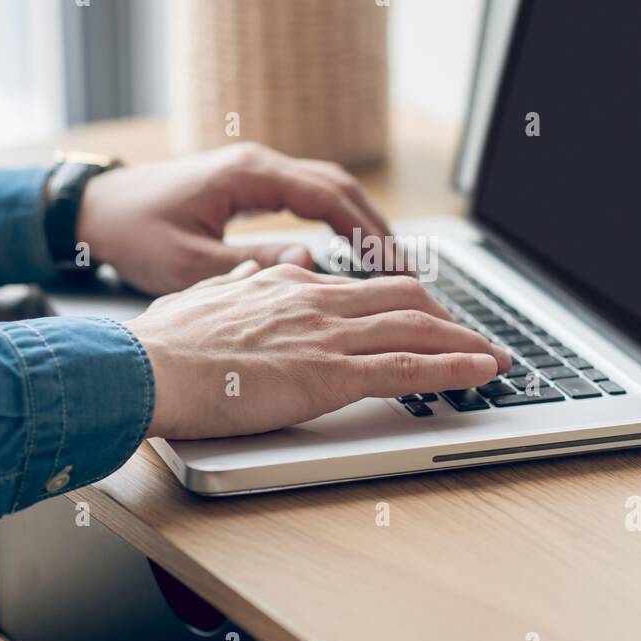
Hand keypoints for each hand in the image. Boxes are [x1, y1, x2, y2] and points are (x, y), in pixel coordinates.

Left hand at [75, 142, 392, 294]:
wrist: (91, 208)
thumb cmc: (131, 232)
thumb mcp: (189, 261)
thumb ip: (250, 266)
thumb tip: (308, 267)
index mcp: (247, 176)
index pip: (327, 197)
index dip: (366, 234)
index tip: (393, 267)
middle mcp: (256, 165)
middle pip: (337, 186)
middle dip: (375, 227)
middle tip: (406, 270)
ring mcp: (253, 171)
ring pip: (325, 187)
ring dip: (359, 221)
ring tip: (387, 263)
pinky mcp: (246, 184)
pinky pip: (306, 196)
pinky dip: (335, 219)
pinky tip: (346, 249)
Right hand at [126, 262, 512, 439]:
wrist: (144, 368)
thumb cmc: (165, 344)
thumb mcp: (206, 295)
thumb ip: (246, 279)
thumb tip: (274, 265)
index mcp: (291, 285)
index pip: (365, 288)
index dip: (406, 302)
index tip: (426, 316)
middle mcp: (318, 302)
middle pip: (406, 301)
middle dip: (449, 320)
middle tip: (475, 339)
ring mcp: (328, 336)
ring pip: (418, 330)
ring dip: (466, 343)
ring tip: (497, 358)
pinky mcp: (329, 374)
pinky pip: (407, 369)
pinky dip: (453, 369)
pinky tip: (481, 372)